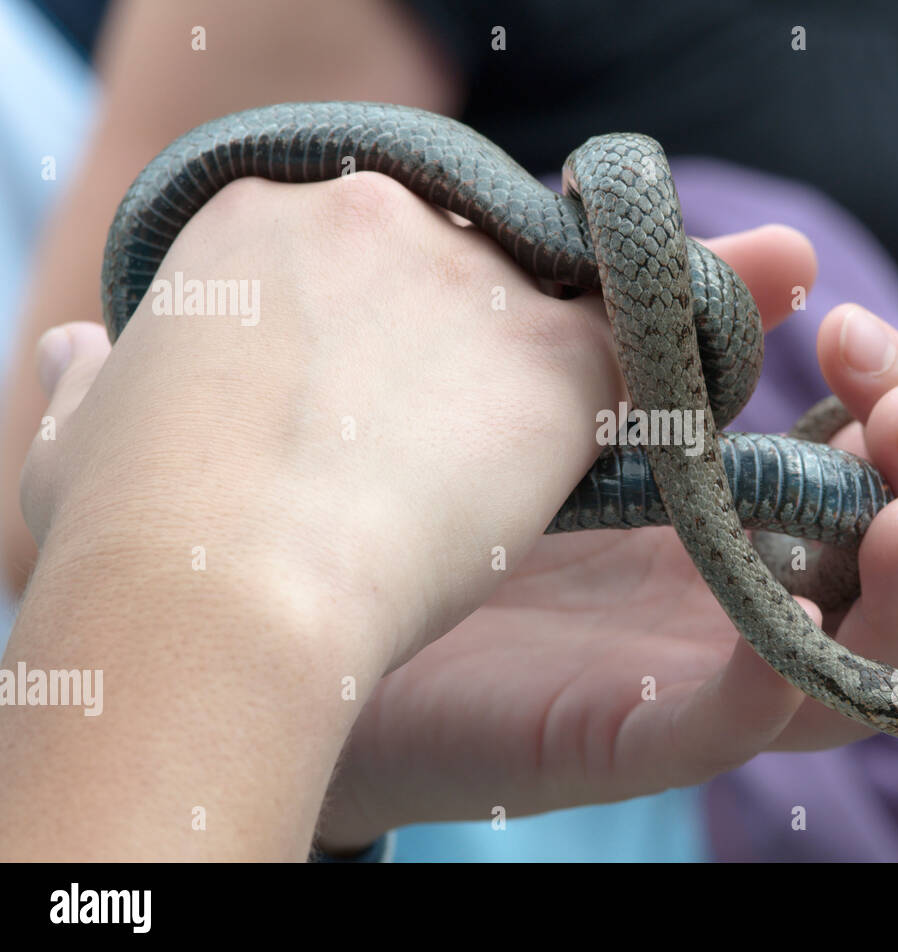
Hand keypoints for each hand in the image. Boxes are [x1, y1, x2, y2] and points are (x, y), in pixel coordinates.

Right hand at [4, 172, 636, 857]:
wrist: (220, 591)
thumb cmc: (131, 534)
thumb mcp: (79, 437)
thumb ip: (98, 381)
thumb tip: (81, 351)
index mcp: (261, 214)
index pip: (360, 246)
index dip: (377, 328)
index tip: (368, 402)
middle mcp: (376, 215)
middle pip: (459, 263)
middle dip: (458, 344)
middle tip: (438, 448)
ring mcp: (473, 276)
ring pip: (541, 308)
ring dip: (532, 380)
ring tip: (496, 478)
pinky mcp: (555, 353)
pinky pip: (618, 357)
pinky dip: (616, 404)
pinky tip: (584, 468)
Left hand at [317, 236, 897, 848]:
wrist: (311, 607)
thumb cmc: (438, 486)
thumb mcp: (571, 390)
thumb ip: (678, 331)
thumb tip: (793, 250)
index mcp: (745, 509)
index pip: (887, 468)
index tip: (841, 320)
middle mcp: (745, 595)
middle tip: (891, 405)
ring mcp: (697, 673)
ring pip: (866, 668)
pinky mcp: (629, 738)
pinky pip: (738, 728)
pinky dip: (778, 681)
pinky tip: (780, 629)